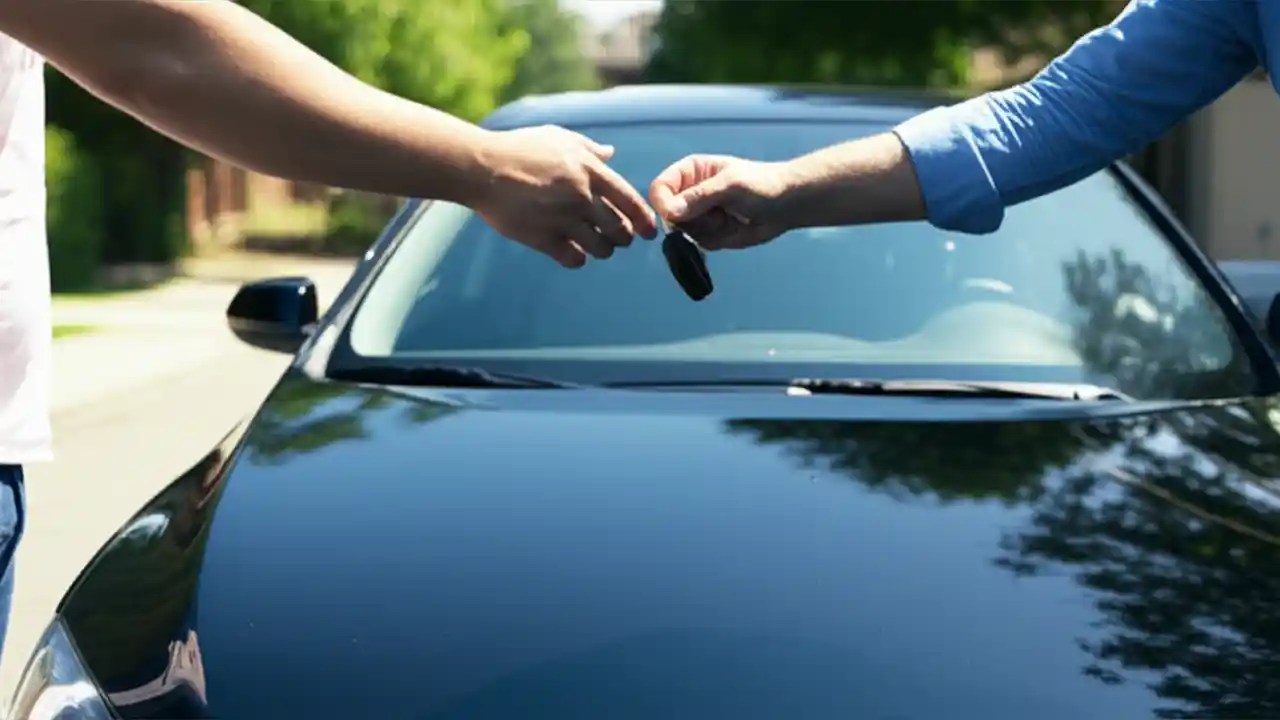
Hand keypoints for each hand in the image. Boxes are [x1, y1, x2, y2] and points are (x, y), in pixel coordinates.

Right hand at [470, 125, 656, 267]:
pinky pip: (575, 260)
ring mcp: (563, 219)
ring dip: (602, 249)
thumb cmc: (519, 149)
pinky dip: (577, 258)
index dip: (644, 220)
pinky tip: (570, 251)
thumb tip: (611, 154)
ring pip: (602, 248)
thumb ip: (589, 149)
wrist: (482, 169)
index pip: (631, 202)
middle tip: (616, 237)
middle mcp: (582, 197)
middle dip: (623, 237)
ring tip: (593, 244)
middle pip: (621, 230)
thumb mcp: (558, 138)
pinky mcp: (544, 239)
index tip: (648, 232)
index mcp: (590, 171)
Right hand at [649, 154, 792, 249]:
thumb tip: (670, 212)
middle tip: (716, 215)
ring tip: (728, 219)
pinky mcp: (709, 233)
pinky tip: (733, 228)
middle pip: (667, 215)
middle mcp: (689, 193)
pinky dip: (716, 240)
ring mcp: (698, 215)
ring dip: (706, 231)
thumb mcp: (730, 186)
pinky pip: (699, 243)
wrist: (786, 206)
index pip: (660, 187)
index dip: (663, 203)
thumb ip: (699, 197)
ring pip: (683, 233)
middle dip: (691, 220)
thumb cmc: (762, 185)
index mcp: (690, 171)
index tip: (676, 215)